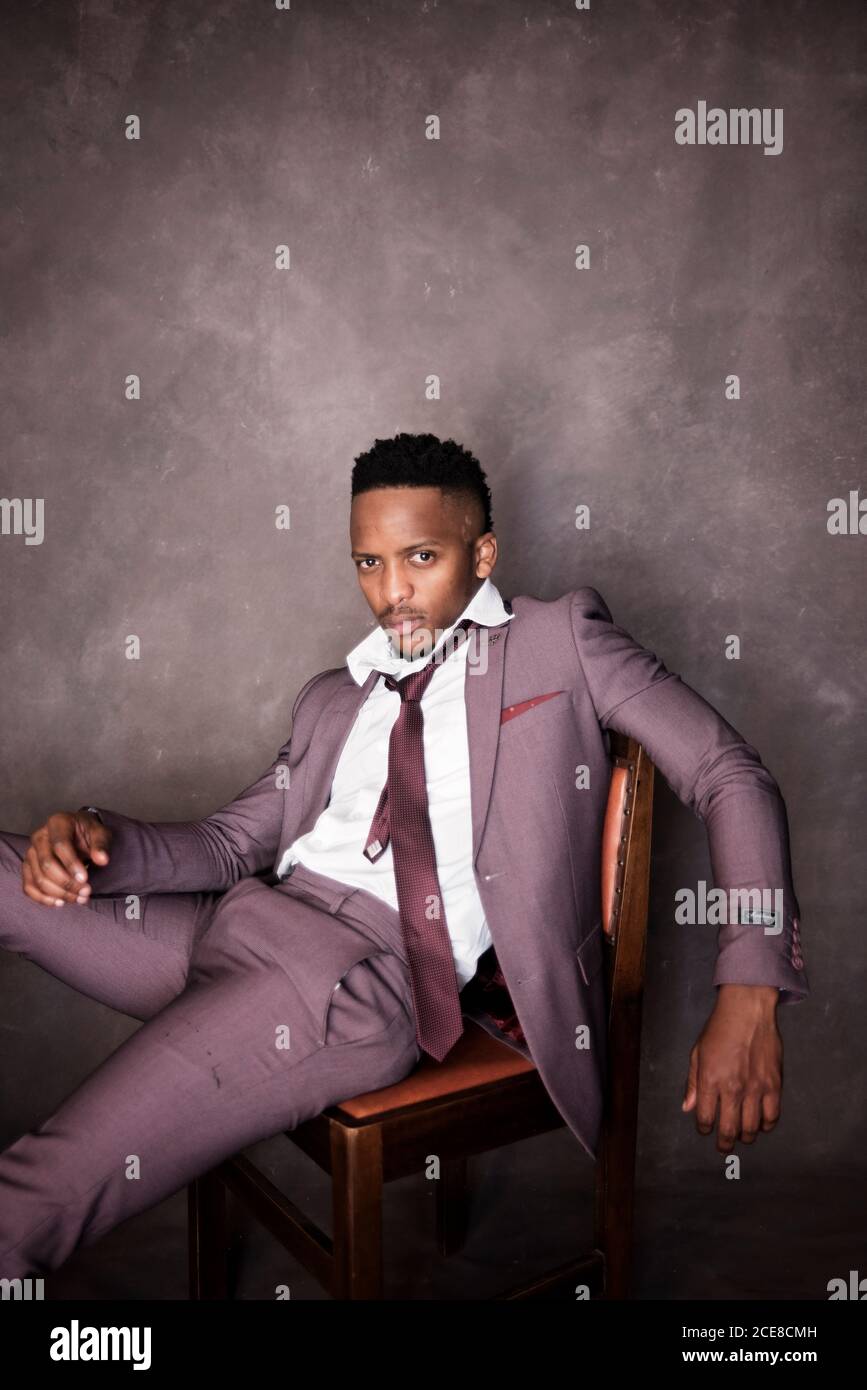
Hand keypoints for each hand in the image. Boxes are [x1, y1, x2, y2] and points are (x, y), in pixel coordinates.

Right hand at [22, 810, 112, 906]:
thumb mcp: (100, 833)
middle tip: (86, 892)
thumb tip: (102, 859)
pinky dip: (43, 899)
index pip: (60, 845)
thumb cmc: (88, 834)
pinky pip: (29, 887)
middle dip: (67, 883)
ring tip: (79, 899)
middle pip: (47, 865)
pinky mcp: (28, 868)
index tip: (85, 879)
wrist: (77, 835)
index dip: (72, 864)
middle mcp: (39, 836)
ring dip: (59, 893)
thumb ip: (101, 845)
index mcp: (57, 822)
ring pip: (38, 878)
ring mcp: (31, 853)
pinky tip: (61, 902)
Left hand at [682, 985, 781, 1152]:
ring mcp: (756, 1088)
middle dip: (724, 1142)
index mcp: (711, 1081)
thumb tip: (688, 1108)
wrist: (748, 1010)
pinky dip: (766, 1125)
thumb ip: (693, 1082)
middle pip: (729, 1129)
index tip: (705, 1130)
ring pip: (751, 1128)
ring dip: (745, 1137)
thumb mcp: (698, 1052)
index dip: (704, 1129)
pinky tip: (761, 1124)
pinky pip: (772, 1115)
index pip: (706, 1118)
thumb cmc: (719, 1028)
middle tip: (723, 1146)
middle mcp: (733, 1089)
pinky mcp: (774, 1085)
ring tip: (742, 1137)